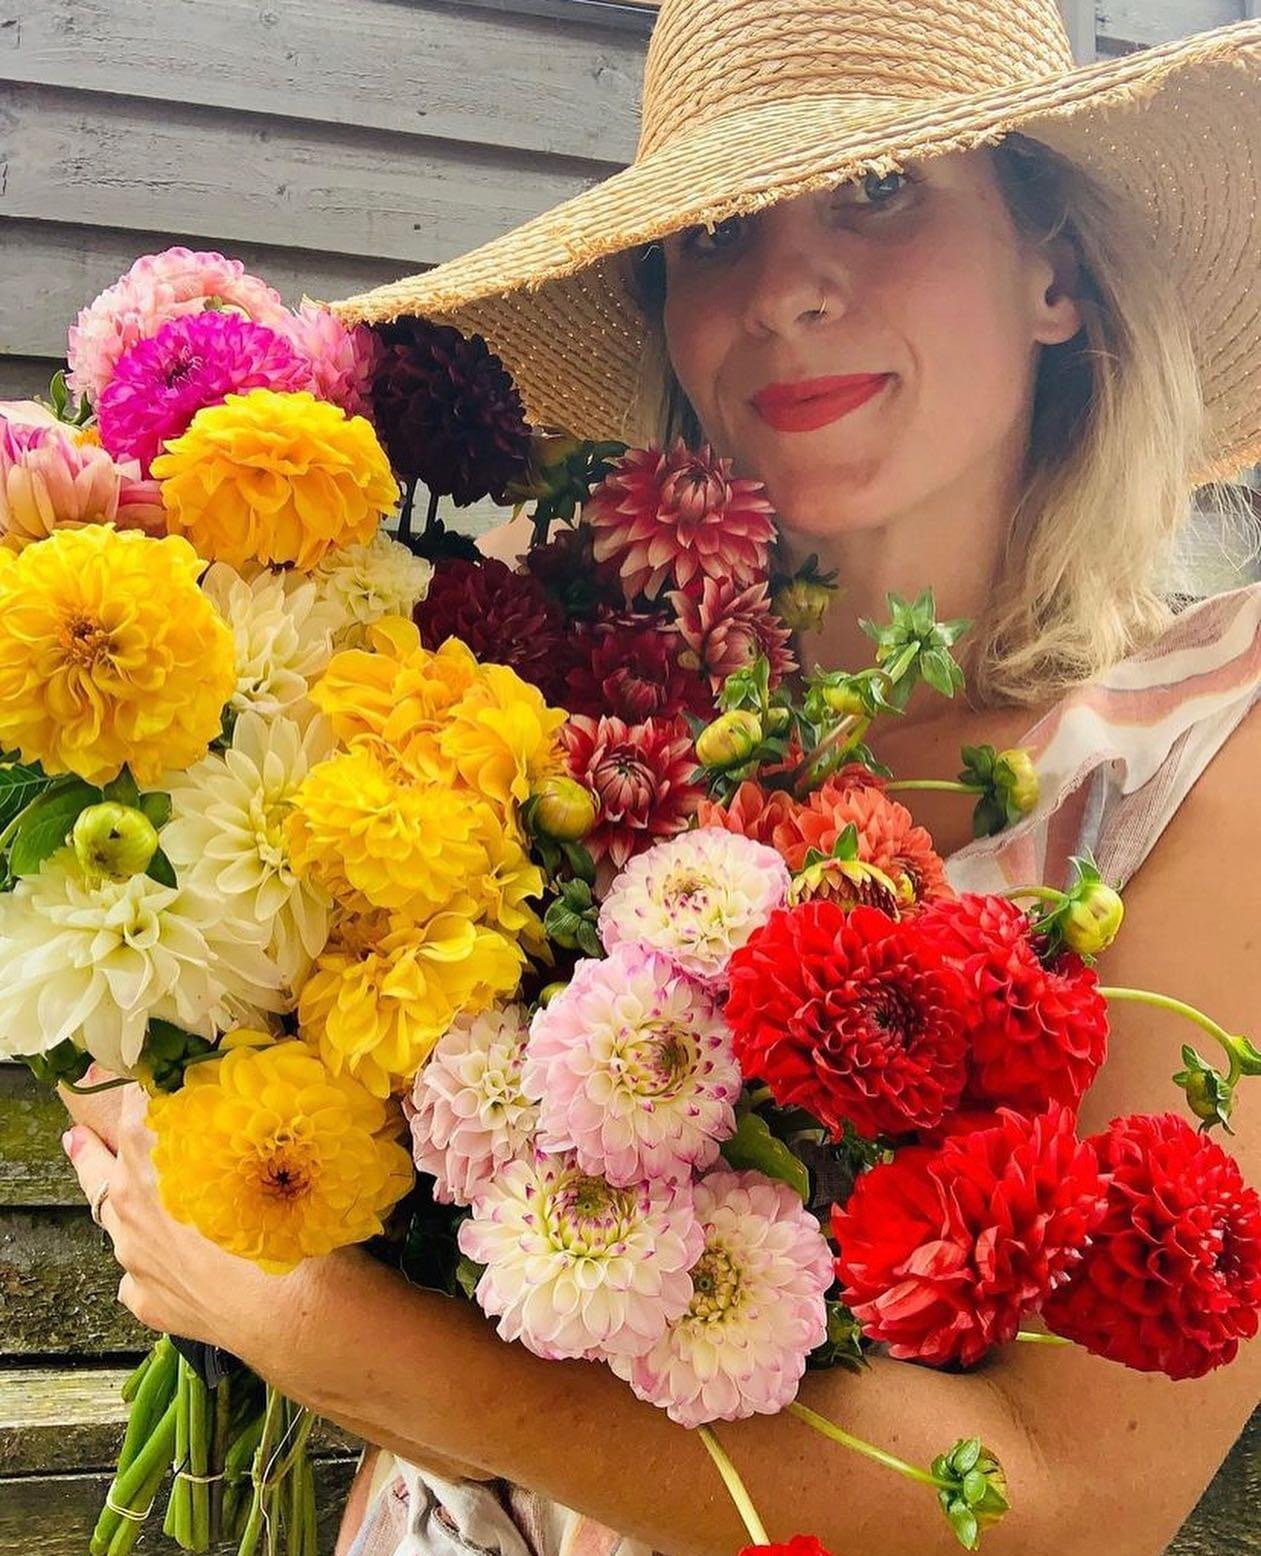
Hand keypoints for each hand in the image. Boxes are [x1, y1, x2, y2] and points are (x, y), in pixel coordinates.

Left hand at [60, 1079, 296, 1352]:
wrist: (288, 1306)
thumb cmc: (281, 1217)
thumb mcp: (257, 1149)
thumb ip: (226, 1124)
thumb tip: (225, 1105)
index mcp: (148, 1152)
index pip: (134, 1103)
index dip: (142, 1093)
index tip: (146, 1090)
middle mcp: (128, 1202)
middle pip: (99, 1165)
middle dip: (93, 1149)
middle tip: (77, 1137)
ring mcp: (132, 1256)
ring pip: (117, 1222)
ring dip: (127, 1209)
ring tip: (136, 1201)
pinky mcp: (145, 1299)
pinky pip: (140, 1274)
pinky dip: (155, 1263)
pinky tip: (182, 1262)